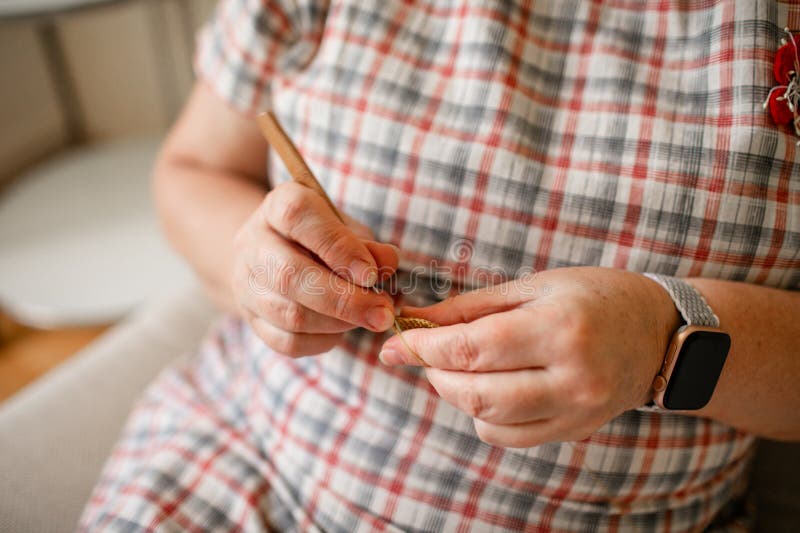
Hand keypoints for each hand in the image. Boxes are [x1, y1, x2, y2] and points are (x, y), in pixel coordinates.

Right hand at [232, 181, 398, 355]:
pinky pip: (287, 341)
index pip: (297, 216)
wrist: (276, 255)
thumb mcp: (347, 229)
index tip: (370, 274)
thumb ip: (368, 245)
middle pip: (290, 275)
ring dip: (339, 323)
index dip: (337, 246)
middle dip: (345, 300)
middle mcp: (253, 242)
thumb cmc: (322, 238)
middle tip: (383, 313)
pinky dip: (323, 340)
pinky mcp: (250, 318)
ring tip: (369, 317)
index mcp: (278, 205)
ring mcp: (245, 283)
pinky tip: (341, 329)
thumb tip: (387, 262)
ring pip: (290, 314)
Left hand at [379, 267, 680, 447]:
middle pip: (475, 392)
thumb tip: (418, 321)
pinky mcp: (575, 431)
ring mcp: (577, 411)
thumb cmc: (596, 296)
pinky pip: (510, 437)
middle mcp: (570, 376)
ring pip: (488, 420)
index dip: (422, 348)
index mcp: (559, 327)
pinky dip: (484, 416)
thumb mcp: (535, 286)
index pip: (471, 349)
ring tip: (458, 365)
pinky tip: (488, 388)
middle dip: (434, 373)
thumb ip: (473, 307)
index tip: (394, 343)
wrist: (660, 334)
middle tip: (422, 352)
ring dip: (456, 394)